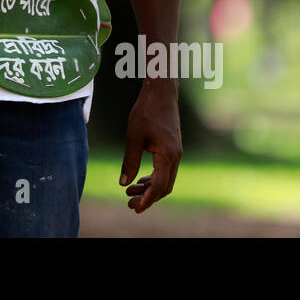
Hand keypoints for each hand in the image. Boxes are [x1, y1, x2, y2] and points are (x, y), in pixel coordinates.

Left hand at [119, 79, 181, 212]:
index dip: (146, 199)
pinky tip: (140, 179)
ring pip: (165, 179)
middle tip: (129, 204)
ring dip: (149, 188)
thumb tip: (123, 183)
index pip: (159, 186)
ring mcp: (176, 153)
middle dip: (148, 197)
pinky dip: (153, 177)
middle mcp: (175, 157)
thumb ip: (129, 161)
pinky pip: (165, 170)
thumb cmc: (146, 111)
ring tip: (130, 192)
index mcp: (167, 155)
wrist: (161, 92)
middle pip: (164, 187)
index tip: (134, 207)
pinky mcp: (172, 148)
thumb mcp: (134, 137)